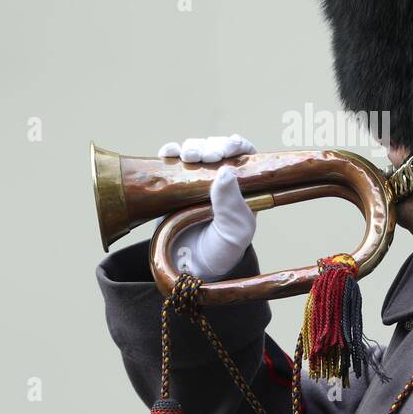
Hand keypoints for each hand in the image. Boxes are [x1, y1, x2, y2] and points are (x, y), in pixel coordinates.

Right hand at [159, 135, 257, 279]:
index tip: (229, 147)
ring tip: (188, 156)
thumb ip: (232, 204)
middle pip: (217, 148)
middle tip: (206, 156)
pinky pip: (171, 160)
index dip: (237, 146)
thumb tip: (225, 171)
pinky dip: (169, 152)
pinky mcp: (173, 184)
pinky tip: (168, 153)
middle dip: (211, 146)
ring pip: (194, 150)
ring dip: (191, 147)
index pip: (244, 156)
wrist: (190, 267)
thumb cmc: (220, 251)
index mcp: (242, 187)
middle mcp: (219, 179)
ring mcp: (195, 179)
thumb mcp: (234, 232)